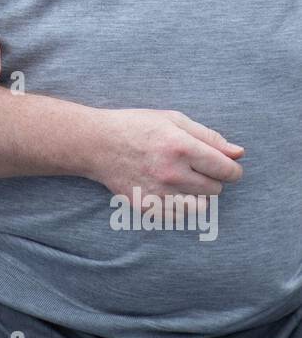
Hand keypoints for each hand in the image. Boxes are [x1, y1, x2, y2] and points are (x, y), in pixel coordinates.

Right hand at [87, 108, 243, 199]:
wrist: (97, 145)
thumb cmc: (138, 127)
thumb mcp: (175, 120)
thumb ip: (210, 137)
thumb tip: (239, 154)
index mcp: (181, 147)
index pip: (226, 170)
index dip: (232, 169)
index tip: (225, 166)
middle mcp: (171, 173)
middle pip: (215, 189)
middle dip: (211, 178)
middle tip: (194, 167)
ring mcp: (158, 194)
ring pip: (201, 206)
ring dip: (198, 195)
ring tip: (183, 180)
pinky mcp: (147, 208)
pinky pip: (180, 217)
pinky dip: (181, 206)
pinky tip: (169, 191)